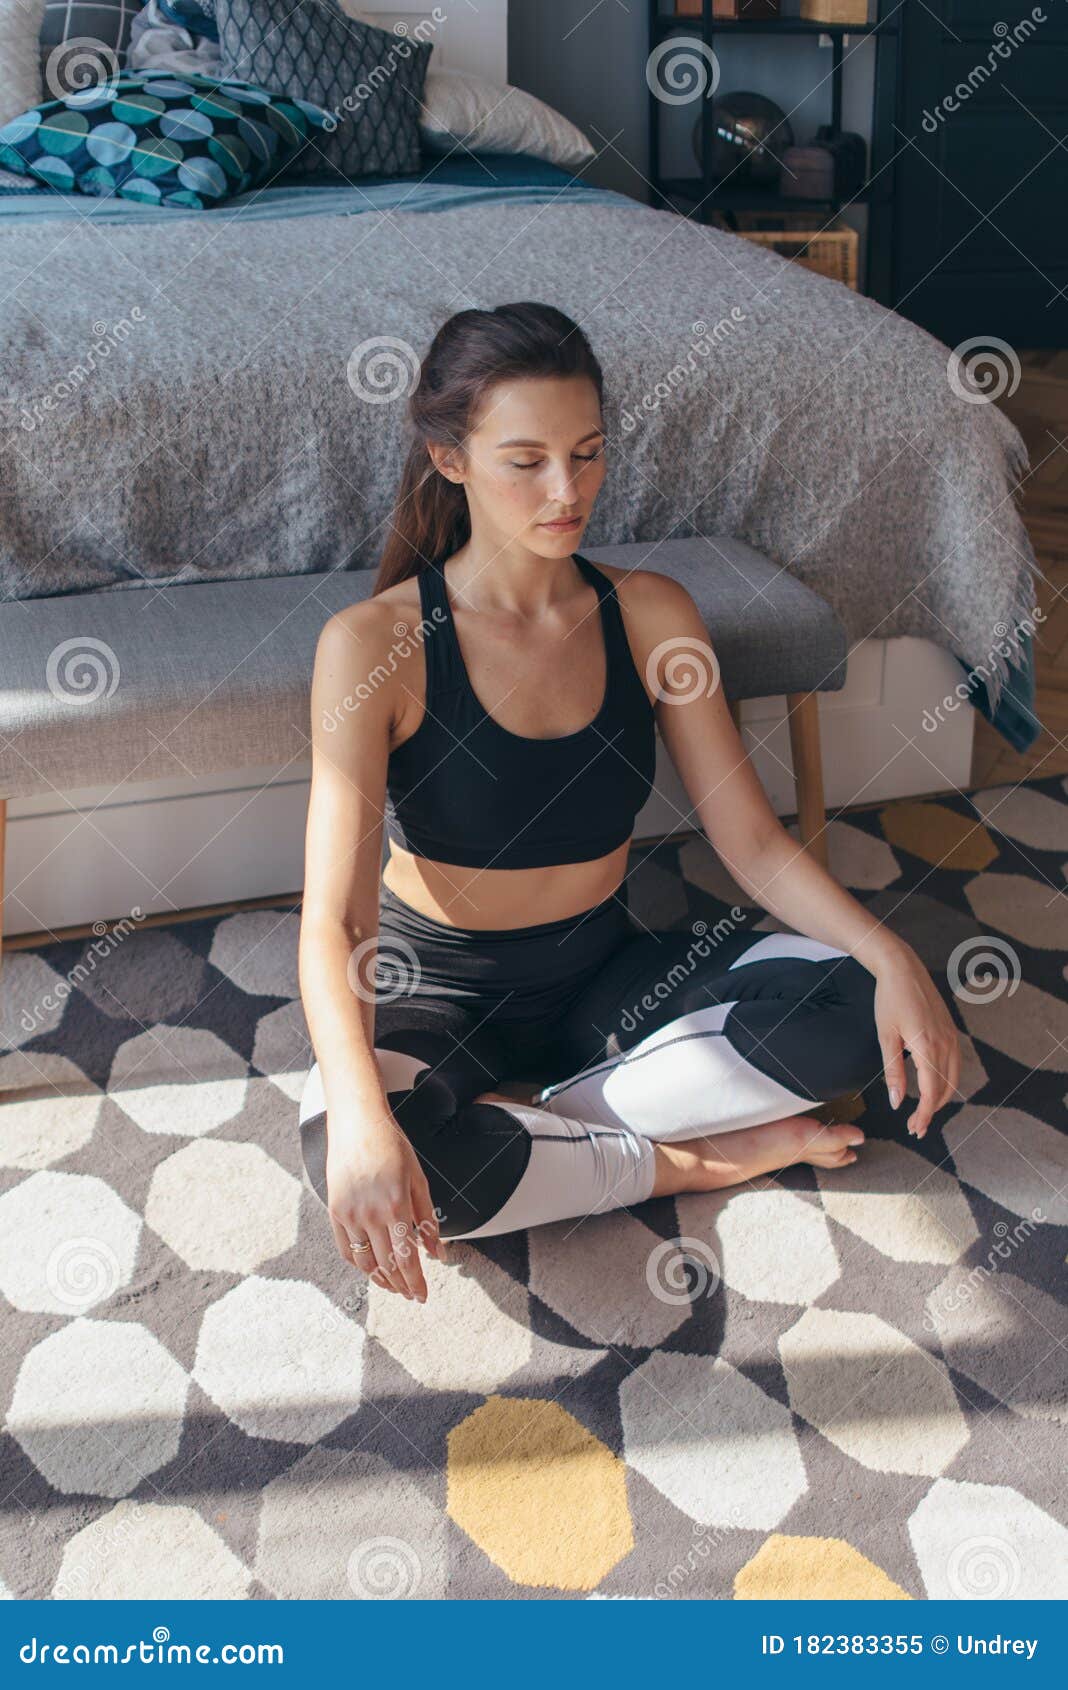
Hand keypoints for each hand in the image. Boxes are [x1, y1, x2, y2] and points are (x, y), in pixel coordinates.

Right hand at [325, 1113, 442, 1300]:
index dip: (416, 1283)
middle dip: (402, 1285)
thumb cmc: (393, 1148)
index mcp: (396, 1207)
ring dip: (381, 1279)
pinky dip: (360, 1264)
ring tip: (394, 1285)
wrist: (358, 1124)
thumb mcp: (419, 1180)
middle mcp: (370, 1215)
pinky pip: (346, 1250)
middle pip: (387, 1266)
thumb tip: (437, 1254)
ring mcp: (349, 1215)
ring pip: (365, 1263)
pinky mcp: (334, 1212)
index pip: (407, 1259)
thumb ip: (428, 1219)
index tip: (422, 1297)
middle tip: (412, 1294)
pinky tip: (372, 1267)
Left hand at [874, 945, 960, 1138]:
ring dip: (940, 1098)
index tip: (916, 1130)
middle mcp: (945, 1043)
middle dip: (932, 1111)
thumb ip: (893, 1071)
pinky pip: (954, 1064)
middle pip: (945, 1089)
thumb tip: (897, 1103)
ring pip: (953, 1078)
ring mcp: (952, 1036)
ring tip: (922, 1111)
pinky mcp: (951, 1030)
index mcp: (928, 1046)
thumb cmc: (890, 1000)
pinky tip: (932, 1086)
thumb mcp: (886, 1037)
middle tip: (914, 1126)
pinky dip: (946, 1081)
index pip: (932, 1092)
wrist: (902, 968)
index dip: (925, 1115)